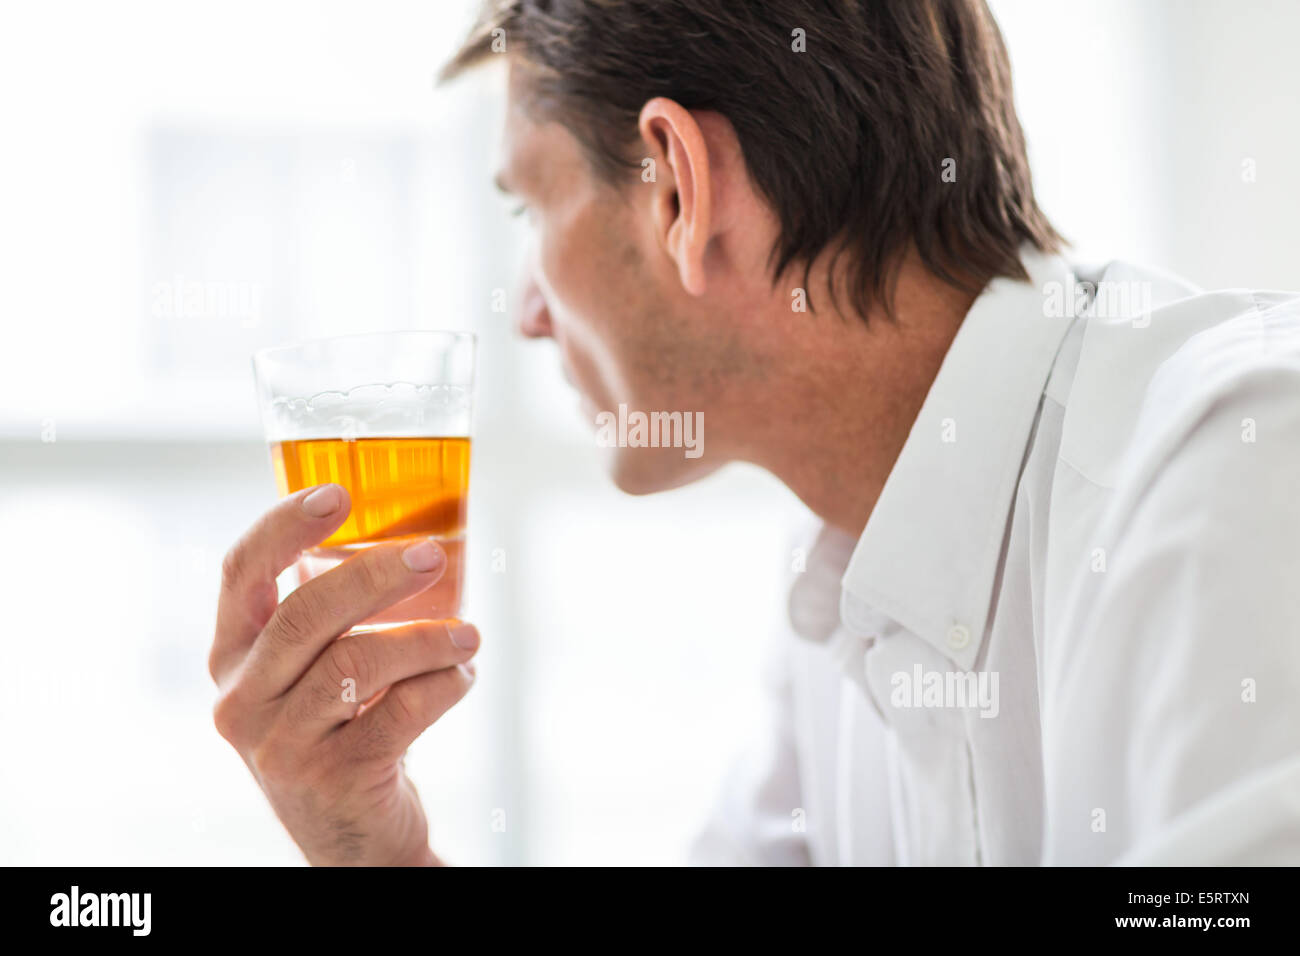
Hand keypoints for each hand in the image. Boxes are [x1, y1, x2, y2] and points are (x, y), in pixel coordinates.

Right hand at [208, 483, 478, 865]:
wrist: (353, 838)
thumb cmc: (341, 731)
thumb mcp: (310, 673)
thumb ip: (328, 615)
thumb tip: (402, 534)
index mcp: (232, 657)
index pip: (241, 573)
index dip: (285, 525)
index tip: (338, 494)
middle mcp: (242, 699)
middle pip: (306, 613)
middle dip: (377, 574)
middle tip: (432, 556)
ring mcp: (282, 744)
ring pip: (358, 663)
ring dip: (429, 638)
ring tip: (468, 635)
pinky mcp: (334, 778)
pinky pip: (402, 711)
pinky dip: (445, 684)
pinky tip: (461, 676)